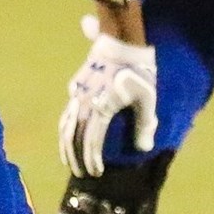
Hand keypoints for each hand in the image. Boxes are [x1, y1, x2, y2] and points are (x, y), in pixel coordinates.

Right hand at [58, 16, 156, 176]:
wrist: (122, 41)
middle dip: (75, 157)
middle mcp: (83, 104)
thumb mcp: (148, 98)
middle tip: (80, 173)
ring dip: (65, 146)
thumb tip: (144, 148)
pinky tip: (66, 136)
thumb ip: (144, 124)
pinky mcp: (75, 88)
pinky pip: (66, 114)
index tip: (96, 172)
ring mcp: (76, 95)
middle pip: (73, 137)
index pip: (92, 141)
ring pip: (65, 126)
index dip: (92, 159)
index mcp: (100, 108)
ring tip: (68, 161)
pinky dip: (65, 130)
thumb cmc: (139, 69)